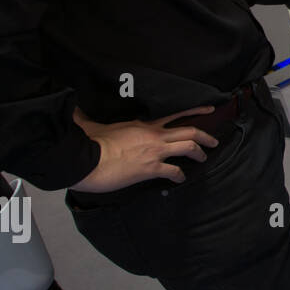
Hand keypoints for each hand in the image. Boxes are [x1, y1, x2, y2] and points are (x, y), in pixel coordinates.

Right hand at [70, 105, 218, 191]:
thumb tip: (75, 110)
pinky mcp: (151, 167)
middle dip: (206, 136)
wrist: (87, 159)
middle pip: (189, 132)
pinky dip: (180, 175)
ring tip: (203, 158)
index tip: (209, 111)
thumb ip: (88, 117)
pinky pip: (174, 170)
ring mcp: (155, 151)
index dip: (195, 112)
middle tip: (214, 141)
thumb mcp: (93, 125)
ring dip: (199, 153)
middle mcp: (154, 135)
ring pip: (189, 148)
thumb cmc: (89, 143)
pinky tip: (180, 179)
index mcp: (144, 125)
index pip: (175, 115)